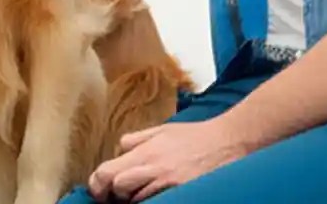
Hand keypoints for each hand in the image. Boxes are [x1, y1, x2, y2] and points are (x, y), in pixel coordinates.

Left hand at [87, 119, 249, 201]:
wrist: (228, 141)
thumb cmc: (195, 136)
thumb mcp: (161, 130)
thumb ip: (136, 140)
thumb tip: (119, 149)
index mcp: (145, 151)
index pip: (107, 171)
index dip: (98, 183)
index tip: (100, 190)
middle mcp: (154, 168)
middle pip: (118, 187)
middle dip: (115, 193)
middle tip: (120, 195)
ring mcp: (169, 184)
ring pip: (136, 200)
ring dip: (135, 199)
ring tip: (144, 192)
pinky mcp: (183, 193)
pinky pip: (157, 203)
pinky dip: (153, 201)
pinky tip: (158, 196)